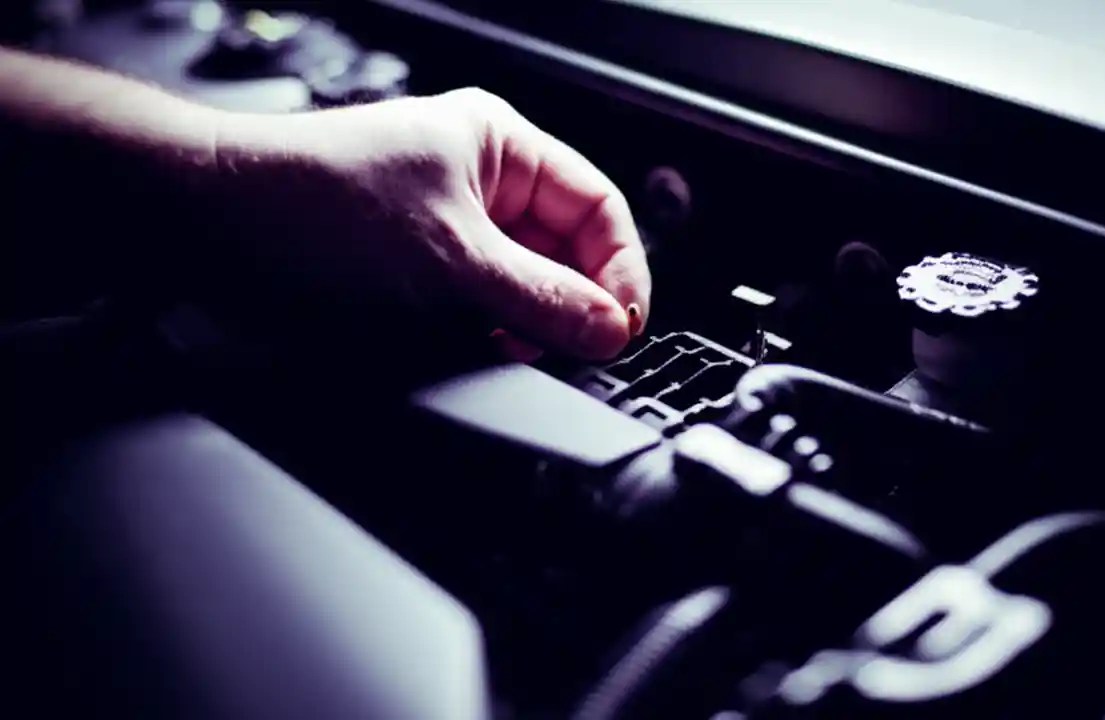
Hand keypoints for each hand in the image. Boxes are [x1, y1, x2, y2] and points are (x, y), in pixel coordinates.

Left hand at [212, 88, 649, 359]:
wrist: (211, 228)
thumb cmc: (314, 205)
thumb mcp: (451, 259)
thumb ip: (541, 299)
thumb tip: (609, 327)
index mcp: (500, 145)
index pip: (598, 207)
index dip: (621, 270)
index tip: (623, 327)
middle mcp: (480, 182)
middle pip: (567, 251)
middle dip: (572, 302)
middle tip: (576, 348)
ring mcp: (448, 228)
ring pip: (525, 286)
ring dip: (529, 324)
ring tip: (516, 348)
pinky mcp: (418, 271)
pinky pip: (482, 307)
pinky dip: (490, 334)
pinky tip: (479, 351)